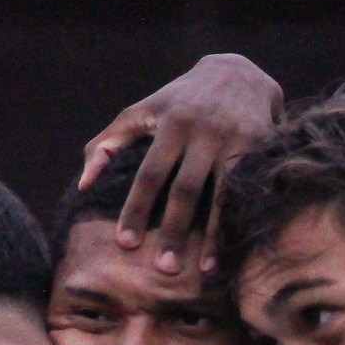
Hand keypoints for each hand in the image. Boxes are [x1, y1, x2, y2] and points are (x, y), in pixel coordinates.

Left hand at [79, 53, 281, 274]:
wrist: (240, 72)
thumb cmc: (179, 100)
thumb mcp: (141, 110)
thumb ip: (108, 143)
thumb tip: (84, 185)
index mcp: (170, 123)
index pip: (149, 173)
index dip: (137, 209)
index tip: (126, 244)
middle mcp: (203, 131)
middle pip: (185, 190)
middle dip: (174, 231)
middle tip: (163, 270)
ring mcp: (234, 141)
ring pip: (222, 196)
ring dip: (213, 237)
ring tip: (203, 272)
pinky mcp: (260, 149)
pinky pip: (246, 194)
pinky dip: (237, 225)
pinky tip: (230, 254)